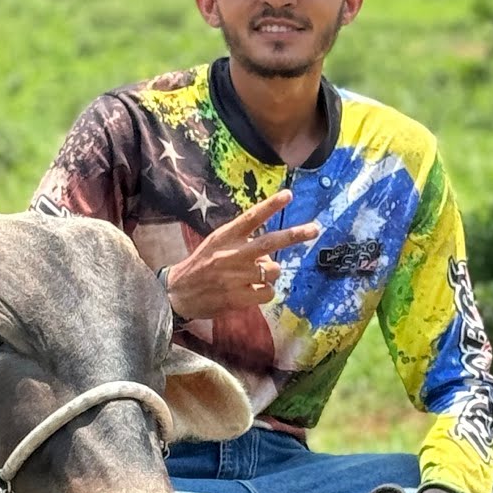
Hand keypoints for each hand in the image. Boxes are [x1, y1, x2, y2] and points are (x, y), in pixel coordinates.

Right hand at [164, 190, 319, 320]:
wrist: (177, 293)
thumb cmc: (200, 266)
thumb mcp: (215, 244)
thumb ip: (240, 241)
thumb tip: (270, 249)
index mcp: (225, 236)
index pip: (251, 217)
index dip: (271, 206)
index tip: (289, 195)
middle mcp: (232, 254)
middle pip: (270, 242)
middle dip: (295, 235)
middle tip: (315, 229)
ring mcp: (236, 276)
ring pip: (273, 270)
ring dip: (270, 274)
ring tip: (252, 278)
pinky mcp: (238, 297)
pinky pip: (268, 293)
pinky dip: (265, 293)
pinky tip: (250, 293)